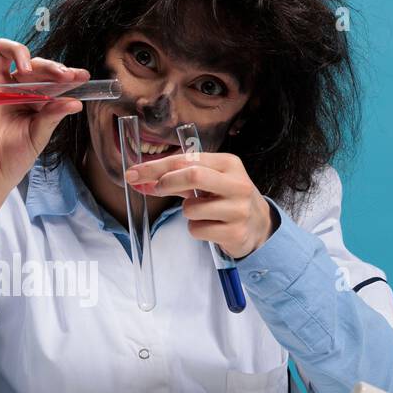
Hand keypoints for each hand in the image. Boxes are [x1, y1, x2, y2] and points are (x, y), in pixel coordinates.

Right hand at [0, 38, 88, 212]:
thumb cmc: (13, 158)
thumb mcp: (38, 136)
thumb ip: (53, 116)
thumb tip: (76, 103)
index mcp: (35, 98)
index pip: (52, 78)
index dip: (67, 74)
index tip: (82, 76)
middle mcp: (15, 88)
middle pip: (31, 61)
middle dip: (48, 65)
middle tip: (60, 75)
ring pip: (1, 50)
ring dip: (16, 51)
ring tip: (24, 69)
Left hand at [125, 151, 274, 258]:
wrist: (259, 225)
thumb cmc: (225, 199)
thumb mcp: (209, 181)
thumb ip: (176, 179)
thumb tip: (139, 180)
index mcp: (228, 163)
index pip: (186, 160)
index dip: (156, 167)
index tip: (133, 174)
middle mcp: (236, 183)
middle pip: (192, 175)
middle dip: (166, 182)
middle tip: (155, 189)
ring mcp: (238, 209)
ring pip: (191, 209)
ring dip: (186, 213)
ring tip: (201, 213)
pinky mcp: (235, 232)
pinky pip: (197, 230)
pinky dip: (196, 229)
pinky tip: (210, 227)